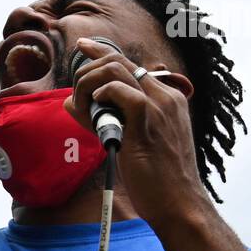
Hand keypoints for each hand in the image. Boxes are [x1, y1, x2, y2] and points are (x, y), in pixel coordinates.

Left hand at [64, 37, 205, 231]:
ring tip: (84, 108)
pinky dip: (102, 96)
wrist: (179, 203)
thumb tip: (70, 101)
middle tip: (76, 96)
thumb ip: (104, 118)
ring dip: (88, 84)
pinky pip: (123, 92)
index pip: (129, 63)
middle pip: (118, 60)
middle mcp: (165, 96)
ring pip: (116, 69)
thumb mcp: (131, 140)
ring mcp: (160, 107)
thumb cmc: (155, 178)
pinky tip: (96, 112)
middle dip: (87, 71)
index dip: (102, 52)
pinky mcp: (150, 122)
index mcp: (166, 97)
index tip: (82, 47)